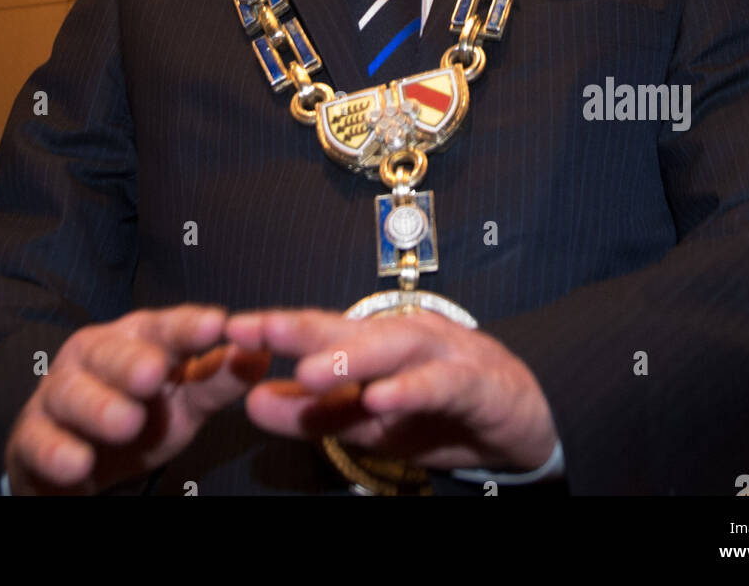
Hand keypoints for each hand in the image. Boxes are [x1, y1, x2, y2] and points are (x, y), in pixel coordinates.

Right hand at [4, 305, 270, 494]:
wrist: (74, 456)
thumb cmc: (139, 414)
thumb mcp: (186, 400)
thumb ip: (219, 378)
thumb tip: (261, 352)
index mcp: (137, 338)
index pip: (165, 328)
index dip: (189, 326)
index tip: (217, 324)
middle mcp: (95, 355)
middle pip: (112, 353)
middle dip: (132, 362)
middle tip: (155, 374)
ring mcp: (59, 392)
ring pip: (73, 393)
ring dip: (98, 407)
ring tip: (126, 422)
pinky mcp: (33, 435)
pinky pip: (40, 440)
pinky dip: (58, 452)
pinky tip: (77, 463)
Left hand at [225, 306, 556, 472]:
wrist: (521, 418)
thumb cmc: (438, 411)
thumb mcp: (367, 422)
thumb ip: (313, 414)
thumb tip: (250, 403)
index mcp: (373, 344)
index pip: (317, 330)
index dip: (274, 328)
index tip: (228, 330)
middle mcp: (402, 338)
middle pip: (348, 327)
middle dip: (301, 328)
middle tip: (256, 332)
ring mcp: (440, 354)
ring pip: (392, 346)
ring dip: (350, 357)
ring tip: (309, 372)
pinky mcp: (475, 382)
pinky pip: (441, 382)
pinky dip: (412, 388)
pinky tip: (383, 398)